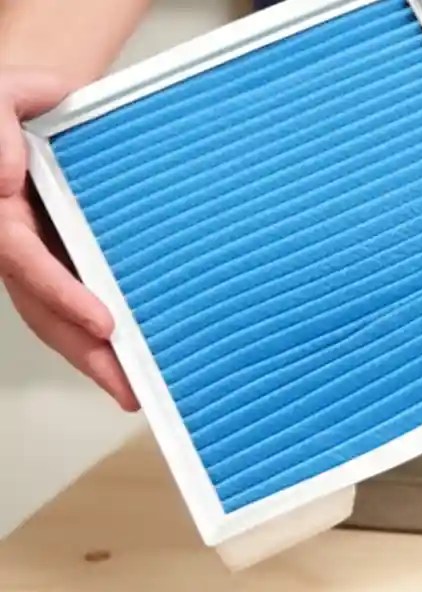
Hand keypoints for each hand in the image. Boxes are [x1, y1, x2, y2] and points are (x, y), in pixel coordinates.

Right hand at [0, 69, 137, 410]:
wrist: (38, 103)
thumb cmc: (22, 102)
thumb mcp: (4, 98)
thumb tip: (5, 180)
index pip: (25, 261)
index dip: (61, 294)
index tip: (103, 324)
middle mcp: (12, 243)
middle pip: (44, 309)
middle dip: (86, 353)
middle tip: (130, 389)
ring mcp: (37, 255)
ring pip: (58, 317)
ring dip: (95, 358)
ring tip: (137, 392)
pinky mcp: (61, 258)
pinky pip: (75, 304)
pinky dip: (100, 337)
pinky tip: (131, 362)